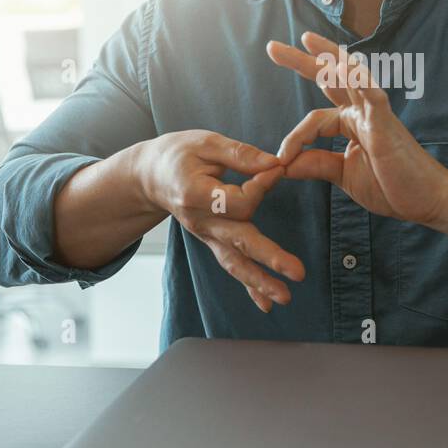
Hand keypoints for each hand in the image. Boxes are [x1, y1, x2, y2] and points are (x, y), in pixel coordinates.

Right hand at [140, 130, 304, 311]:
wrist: (151, 176)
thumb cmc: (178, 154)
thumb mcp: (206, 143)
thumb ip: (240, 154)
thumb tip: (274, 163)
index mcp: (196, 194)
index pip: (238, 200)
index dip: (262, 184)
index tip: (278, 168)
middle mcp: (201, 221)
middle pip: (239, 241)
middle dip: (270, 257)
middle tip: (297, 272)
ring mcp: (206, 235)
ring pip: (234, 262)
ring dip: (260, 282)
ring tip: (284, 297)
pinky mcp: (212, 241)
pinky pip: (231, 265)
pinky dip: (248, 287)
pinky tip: (265, 304)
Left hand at [266, 32, 447, 225]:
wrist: (426, 200)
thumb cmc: (392, 186)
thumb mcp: (343, 175)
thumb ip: (315, 164)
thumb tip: (282, 163)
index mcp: (351, 124)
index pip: (314, 120)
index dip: (294, 137)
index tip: (280, 159)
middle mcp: (361, 112)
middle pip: (328, 79)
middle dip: (301, 61)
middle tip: (272, 47)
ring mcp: (375, 115)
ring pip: (350, 78)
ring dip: (329, 58)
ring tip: (308, 40)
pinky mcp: (388, 125)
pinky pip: (374, 98)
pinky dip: (362, 82)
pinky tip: (348, 68)